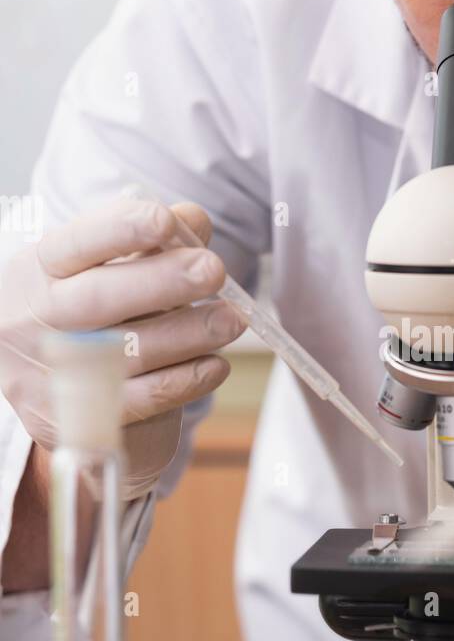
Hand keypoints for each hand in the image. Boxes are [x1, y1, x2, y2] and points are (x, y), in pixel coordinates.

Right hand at [0, 196, 245, 497]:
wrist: (42, 382)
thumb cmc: (80, 311)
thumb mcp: (95, 269)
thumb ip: (145, 242)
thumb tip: (194, 222)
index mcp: (37, 271)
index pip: (75, 244)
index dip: (120, 230)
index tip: (166, 220)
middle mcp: (34, 321)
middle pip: (98, 300)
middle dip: (162, 282)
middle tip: (213, 270)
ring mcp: (52, 373)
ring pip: (127, 354)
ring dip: (189, 334)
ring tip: (232, 320)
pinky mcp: (75, 419)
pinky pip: (141, 402)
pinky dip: (186, 381)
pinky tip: (215, 365)